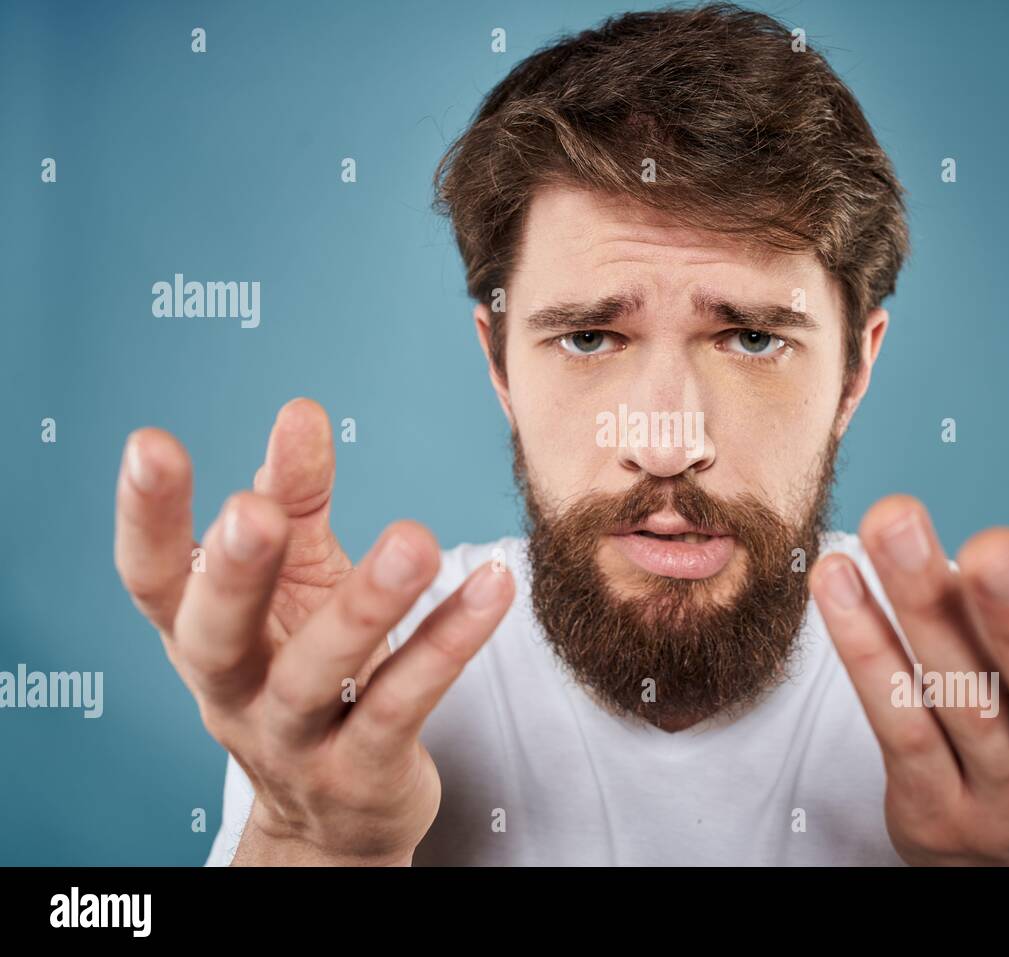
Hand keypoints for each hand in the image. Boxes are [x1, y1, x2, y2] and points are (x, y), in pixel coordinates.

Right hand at [114, 398, 514, 864]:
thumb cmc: (307, 672)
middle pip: (215, 638)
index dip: (145, 518)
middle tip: (253, 512)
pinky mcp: (363, 772)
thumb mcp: (296, 587)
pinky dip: (448, 643)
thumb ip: (294, 502)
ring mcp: (295, 741)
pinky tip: (492, 586)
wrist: (338, 816)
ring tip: (415, 539)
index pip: (153, 580)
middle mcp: (234, 694)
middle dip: (232, 575)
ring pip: (320, 675)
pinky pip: (405, 703)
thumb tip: (299, 413)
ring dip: (366, 606)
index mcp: (202, 639)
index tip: (151, 444)